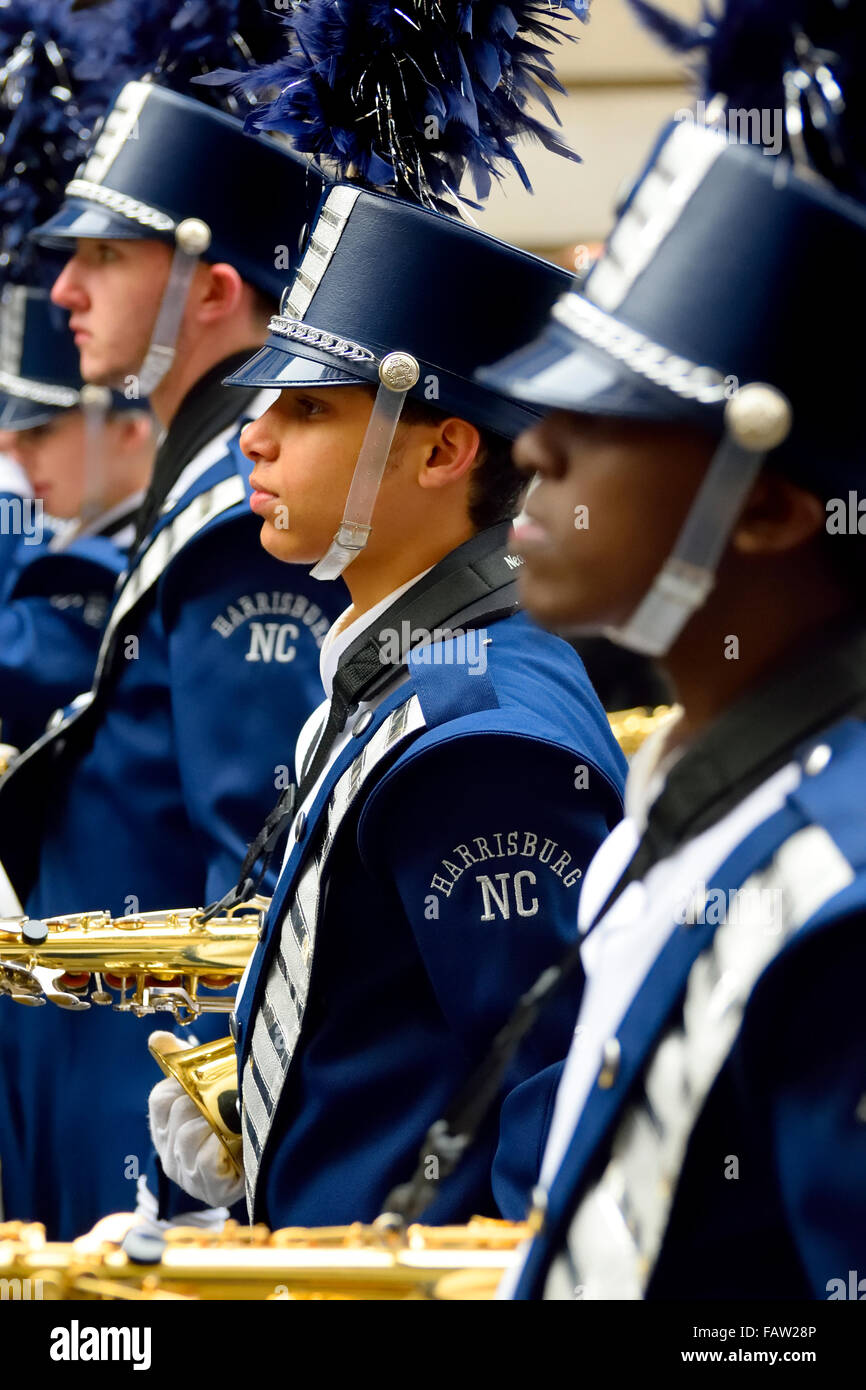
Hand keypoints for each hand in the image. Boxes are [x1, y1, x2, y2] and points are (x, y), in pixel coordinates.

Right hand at [147, 1031, 244, 1208]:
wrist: (254, 1171)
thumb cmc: (227, 1128)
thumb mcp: (205, 1095)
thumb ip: (182, 1063)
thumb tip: (158, 1037)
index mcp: (166, 1127)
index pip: (161, 1097)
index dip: (181, 1083)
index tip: (202, 1081)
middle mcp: (169, 1152)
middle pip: (178, 1112)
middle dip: (204, 1101)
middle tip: (226, 1100)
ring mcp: (186, 1174)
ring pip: (189, 1135)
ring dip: (214, 1124)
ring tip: (232, 1123)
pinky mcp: (209, 1190)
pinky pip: (206, 1160)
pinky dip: (220, 1148)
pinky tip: (234, 1146)